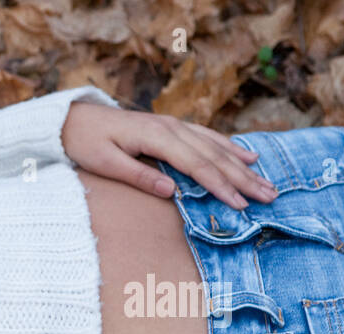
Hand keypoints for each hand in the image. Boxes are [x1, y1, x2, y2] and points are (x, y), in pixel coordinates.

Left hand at [61, 102, 278, 209]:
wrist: (73, 119)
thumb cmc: (85, 143)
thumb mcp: (105, 163)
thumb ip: (139, 176)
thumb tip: (172, 191)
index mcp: (157, 138)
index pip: (197, 166)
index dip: (221, 186)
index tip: (240, 204)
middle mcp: (172, 128)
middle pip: (215, 157)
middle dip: (243, 178)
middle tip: (270, 197)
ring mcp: (174, 126)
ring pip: (216, 147)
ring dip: (243, 166)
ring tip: (267, 182)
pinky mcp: (172, 127)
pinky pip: (208, 137)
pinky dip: (230, 147)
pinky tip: (248, 155)